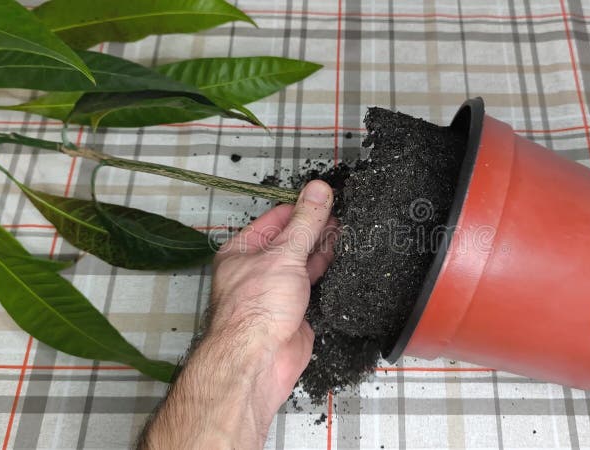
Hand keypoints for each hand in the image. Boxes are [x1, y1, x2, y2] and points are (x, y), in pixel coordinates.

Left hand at [139, 181, 336, 448]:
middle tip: (343, 214)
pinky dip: (326, 273)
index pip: (276, 220)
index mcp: (243, 251)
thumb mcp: (284, 254)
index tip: (327, 197)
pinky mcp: (294, 311)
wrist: (259, 360)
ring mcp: (275, 291)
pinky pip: (312, 286)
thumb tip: (318, 189)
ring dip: (322, 250)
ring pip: (303, 263)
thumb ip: (305, 222)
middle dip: (315, 229)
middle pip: (290, 241)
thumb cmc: (256, 308)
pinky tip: (342, 260)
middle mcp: (257, 270)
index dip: (301, 208)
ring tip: (347, 232)